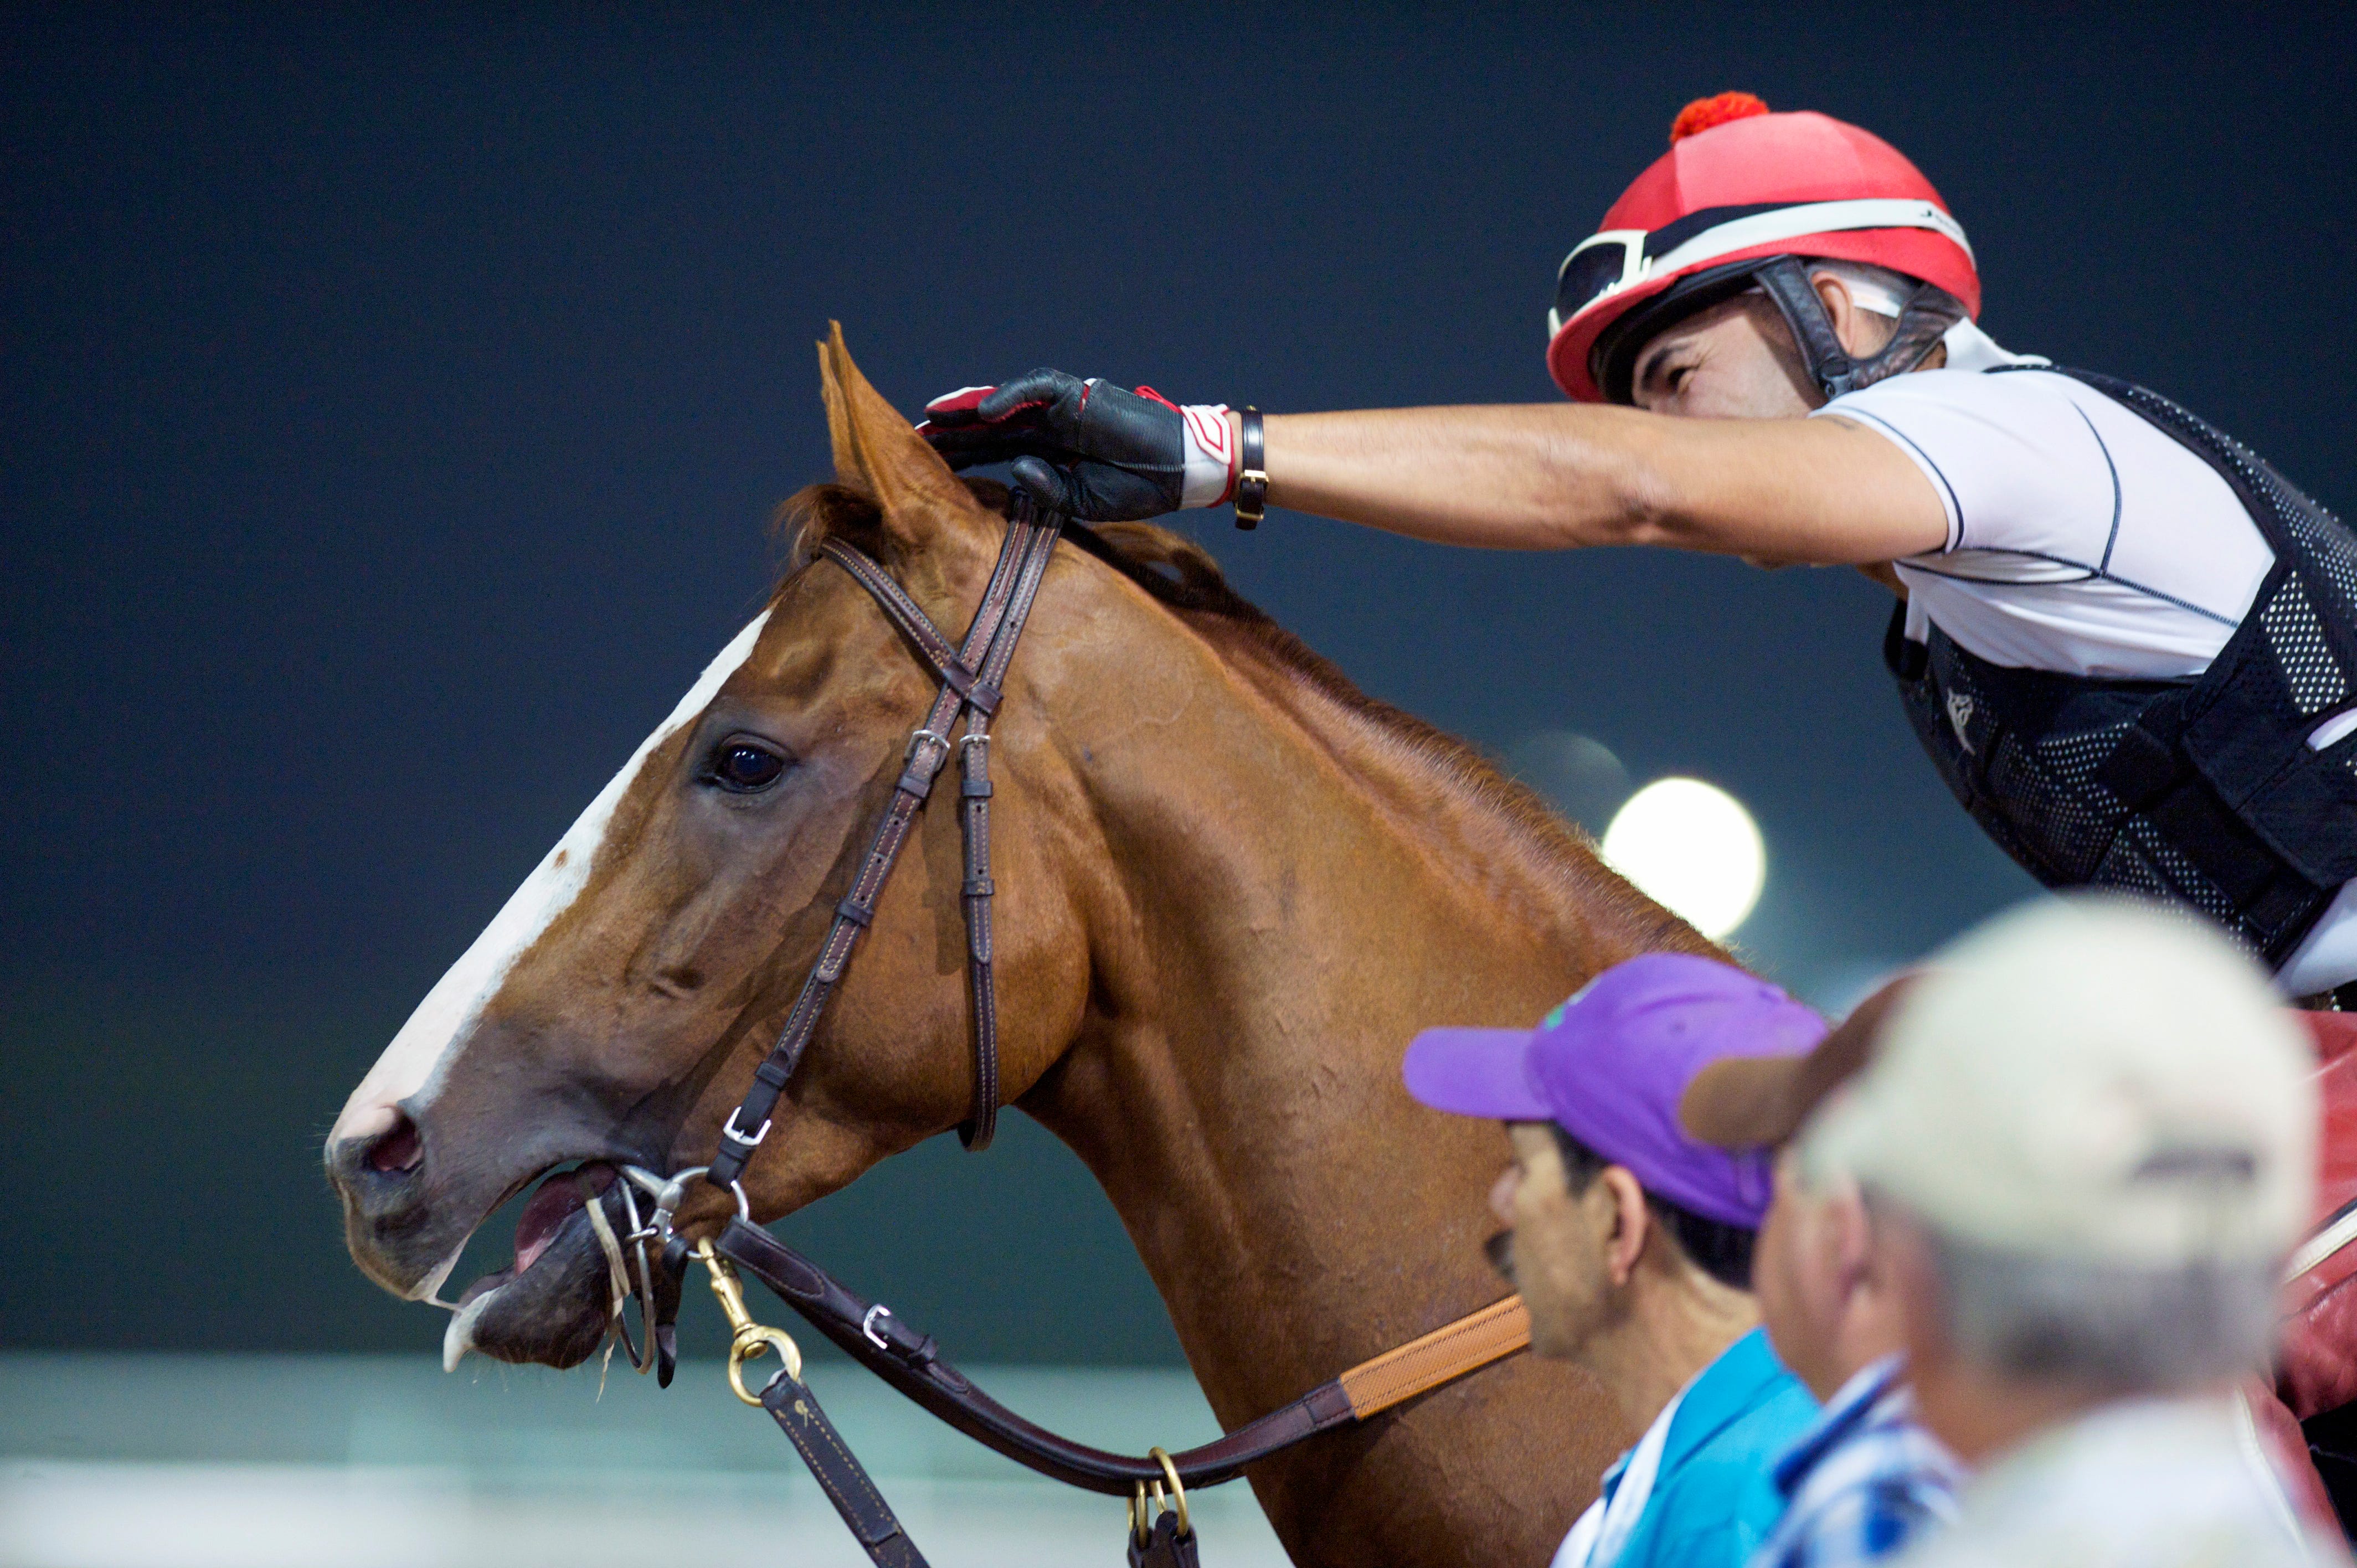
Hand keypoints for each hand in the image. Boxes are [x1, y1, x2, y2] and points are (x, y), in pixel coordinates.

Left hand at [919, 369, 1233, 521]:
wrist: (1178, 471)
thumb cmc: (1136, 487)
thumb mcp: (1082, 501)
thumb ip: (1046, 490)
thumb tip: (1013, 471)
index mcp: (1047, 451)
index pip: (994, 449)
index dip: (962, 455)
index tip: (925, 465)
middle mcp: (1048, 426)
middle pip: (990, 425)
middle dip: (954, 432)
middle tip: (914, 438)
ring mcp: (1062, 408)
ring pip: (1005, 402)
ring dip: (970, 409)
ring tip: (934, 418)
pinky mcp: (1079, 394)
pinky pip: (1037, 388)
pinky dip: (1011, 396)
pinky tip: (985, 412)